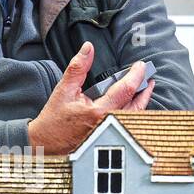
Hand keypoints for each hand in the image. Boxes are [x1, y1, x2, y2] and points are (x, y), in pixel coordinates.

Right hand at [27, 43, 155, 153]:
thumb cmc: (53, 121)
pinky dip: (133, 113)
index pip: (126, 89)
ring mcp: (111, 134)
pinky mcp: (109, 139)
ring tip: (144, 89)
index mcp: (99, 112)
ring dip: (141, 102)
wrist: (46, 145)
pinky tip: (133, 105)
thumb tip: (88, 49)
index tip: (140, 66)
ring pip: (134, 117)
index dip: (136, 75)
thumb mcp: (64, 90)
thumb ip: (78, 68)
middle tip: (148, 76)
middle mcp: (109, 125)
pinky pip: (127, 125)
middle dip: (144, 90)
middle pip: (137, 106)